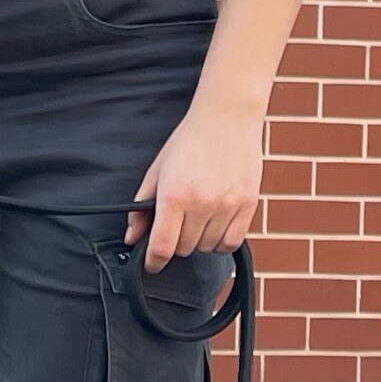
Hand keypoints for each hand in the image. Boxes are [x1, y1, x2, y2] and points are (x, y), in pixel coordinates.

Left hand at [130, 101, 262, 270]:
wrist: (227, 118)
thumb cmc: (189, 142)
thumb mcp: (157, 171)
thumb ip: (141, 208)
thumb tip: (132, 238)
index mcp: (174, 195)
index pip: (162, 247)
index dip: (153, 262)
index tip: (151, 264)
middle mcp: (202, 203)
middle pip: (184, 249)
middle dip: (175, 243)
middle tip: (176, 225)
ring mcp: (227, 205)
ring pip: (207, 247)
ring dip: (198, 241)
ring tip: (197, 219)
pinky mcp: (248, 204)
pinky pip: (231, 242)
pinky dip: (220, 241)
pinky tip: (215, 226)